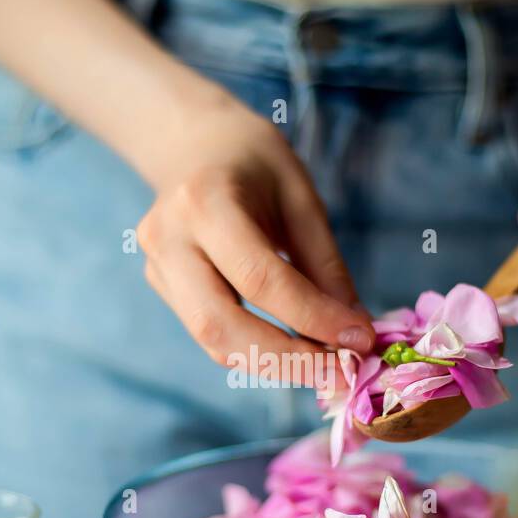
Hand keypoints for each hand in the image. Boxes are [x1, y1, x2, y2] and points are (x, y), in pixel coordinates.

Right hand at [136, 86, 373, 370]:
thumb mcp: (301, 198)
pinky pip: (211, 332)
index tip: (361, 340)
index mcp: (204, 202)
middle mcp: (168, 239)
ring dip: (273, 364)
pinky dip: (256, 350)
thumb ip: (325, 266)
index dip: (313, 318)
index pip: (260, 279)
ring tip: (326, 368)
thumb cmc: (254, 162)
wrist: (191, 143)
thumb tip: (355, 331)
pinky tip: (296, 350)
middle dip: (287, 360)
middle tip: (342, 374)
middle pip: (222, 325)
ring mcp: (156, 266)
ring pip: (212, 340)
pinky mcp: (161, 286)